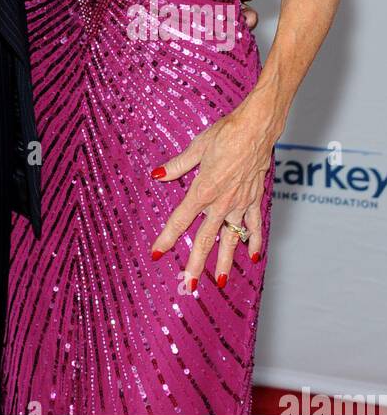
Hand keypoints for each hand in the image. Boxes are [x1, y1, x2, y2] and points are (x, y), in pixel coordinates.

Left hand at [149, 94, 282, 289]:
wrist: (256, 130)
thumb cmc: (225, 134)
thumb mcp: (197, 148)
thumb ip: (178, 166)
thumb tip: (157, 175)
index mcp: (204, 190)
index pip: (180, 219)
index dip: (167, 238)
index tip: (157, 253)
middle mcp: (222, 203)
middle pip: (205, 239)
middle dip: (196, 263)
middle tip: (190, 284)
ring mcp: (240, 204)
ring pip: (231, 239)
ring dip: (225, 261)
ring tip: (220, 282)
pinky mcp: (254, 201)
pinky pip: (254, 227)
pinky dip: (255, 242)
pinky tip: (254, 257)